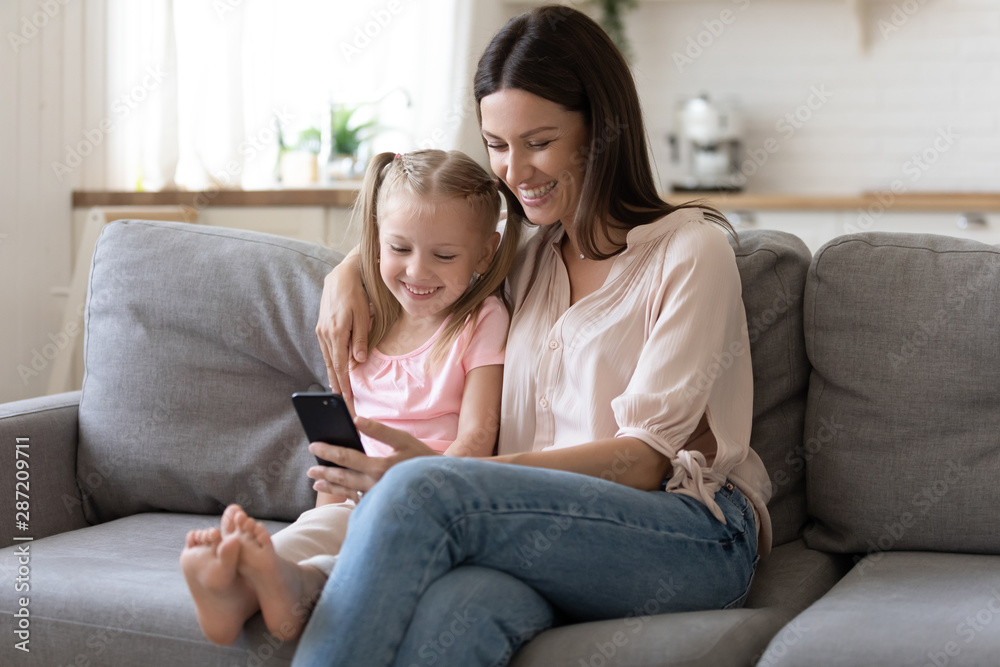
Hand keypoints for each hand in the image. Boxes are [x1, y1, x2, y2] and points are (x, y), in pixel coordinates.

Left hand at [306, 417, 438, 499]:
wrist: (441, 485)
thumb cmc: (422, 459)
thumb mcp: (403, 440)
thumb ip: (379, 430)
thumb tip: (356, 420)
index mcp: (379, 467)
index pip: (346, 457)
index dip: (328, 450)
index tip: (313, 444)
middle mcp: (375, 485)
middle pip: (342, 477)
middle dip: (324, 471)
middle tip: (310, 469)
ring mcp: (377, 498)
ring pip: (347, 491)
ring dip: (330, 486)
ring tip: (316, 483)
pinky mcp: (381, 505)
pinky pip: (358, 502)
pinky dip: (346, 496)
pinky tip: (339, 493)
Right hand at [315, 256, 370, 404]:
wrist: (340, 277)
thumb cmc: (355, 295)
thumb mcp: (363, 316)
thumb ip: (360, 339)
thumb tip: (358, 361)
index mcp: (336, 333)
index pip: (340, 366)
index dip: (344, 385)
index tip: (347, 400)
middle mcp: (325, 335)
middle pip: (331, 367)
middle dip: (337, 386)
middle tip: (341, 403)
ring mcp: (321, 332)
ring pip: (327, 360)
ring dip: (332, 376)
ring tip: (337, 392)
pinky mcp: (321, 328)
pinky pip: (326, 351)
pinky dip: (330, 364)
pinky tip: (333, 371)